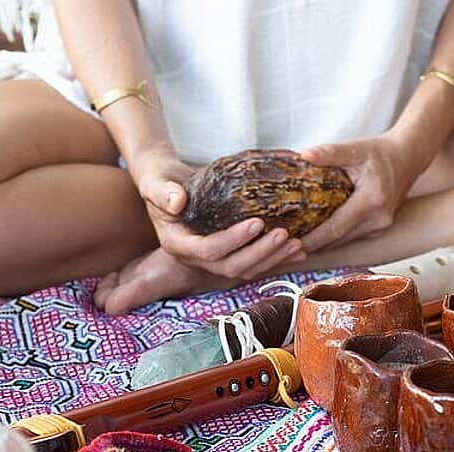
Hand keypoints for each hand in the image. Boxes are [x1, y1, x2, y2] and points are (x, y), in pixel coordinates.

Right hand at [130, 150, 306, 278]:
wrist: (166, 183)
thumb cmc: (160, 180)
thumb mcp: (155, 182)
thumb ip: (162, 192)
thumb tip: (177, 202)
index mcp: (177, 244)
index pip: (209, 250)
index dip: (233, 240)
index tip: (257, 222)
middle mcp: (195, 258)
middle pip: (231, 266)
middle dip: (260, 253)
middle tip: (284, 234)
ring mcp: (212, 260)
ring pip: (246, 269)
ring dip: (273, 259)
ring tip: (297, 244)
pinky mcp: (227, 254)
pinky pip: (254, 263)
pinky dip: (276, 258)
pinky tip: (298, 251)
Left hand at [299, 135, 417, 252]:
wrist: (408, 158)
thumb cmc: (381, 153)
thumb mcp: (356, 148)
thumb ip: (330, 153)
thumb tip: (304, 155)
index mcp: (371, 200)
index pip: (336, 227)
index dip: (313, 239)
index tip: (292, 244)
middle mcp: (378, 219)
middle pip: (338, 240)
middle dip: (312, 245)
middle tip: (286, 247)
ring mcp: (380, 227)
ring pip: (345, 241)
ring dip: (322, 244)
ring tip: (296, 243)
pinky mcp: (379, 229)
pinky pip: (352, 237)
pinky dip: (334, 238)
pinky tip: (316, 235)